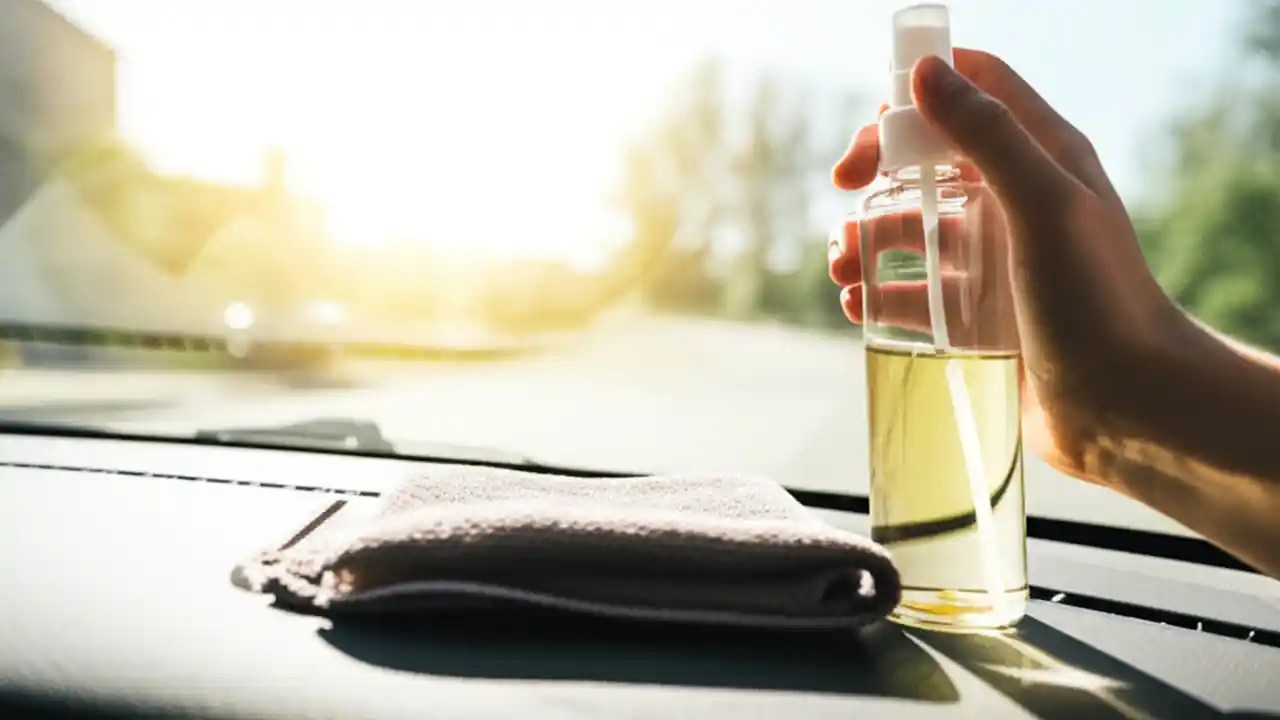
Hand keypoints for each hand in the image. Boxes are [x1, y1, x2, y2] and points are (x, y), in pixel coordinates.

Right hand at [828, 49, 1185, 483]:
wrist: (1129, 408)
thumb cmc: (1097, 303)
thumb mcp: (1044, 207)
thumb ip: (989, 137)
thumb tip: (925, 72)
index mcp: (1043, 158)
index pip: (974, 90)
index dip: (917, 93)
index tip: (875, 131)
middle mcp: (1018, 202)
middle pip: (929, 159)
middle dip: (878, 171)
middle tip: (843, 190)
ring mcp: (997, 261)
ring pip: (913, 229)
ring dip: (866, 236)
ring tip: (842, 267)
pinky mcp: (981, 316)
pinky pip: (916, 292)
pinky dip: (879, 292)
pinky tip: (857, 307)